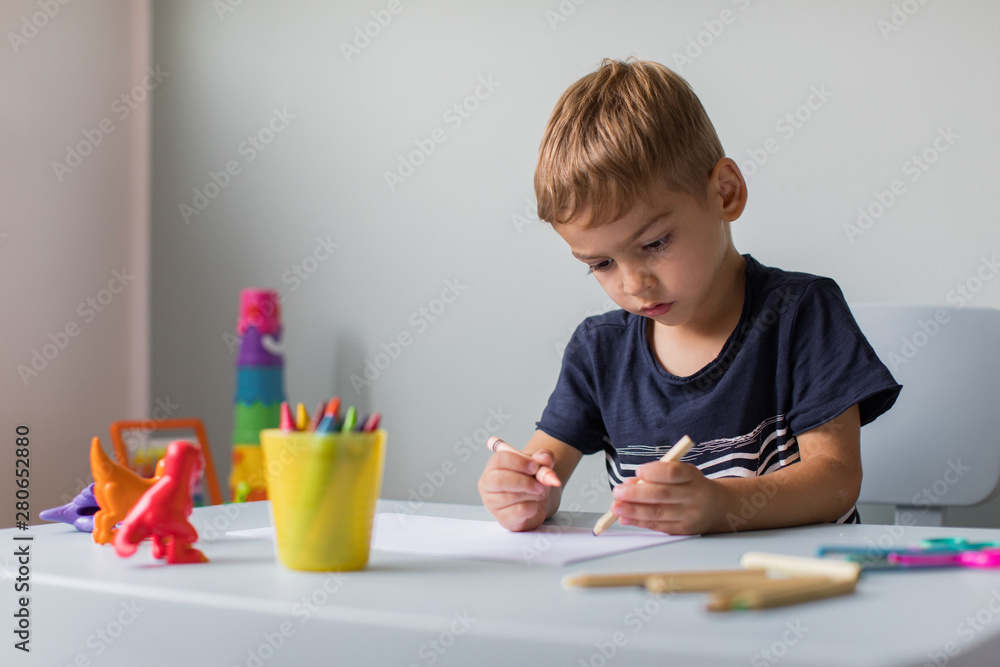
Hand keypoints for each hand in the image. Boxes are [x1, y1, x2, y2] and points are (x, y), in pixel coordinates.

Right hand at [478, 448, 558, 531]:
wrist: (535, 501)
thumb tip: (545, 457)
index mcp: (493, 467)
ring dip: (532, 494)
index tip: (535, 466)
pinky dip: (532, 507)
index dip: (519, 462)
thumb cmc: (531, 480)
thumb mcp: (539, 465)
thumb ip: (544, 458)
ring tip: (538, 493)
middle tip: (540, 484)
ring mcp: (492, 503)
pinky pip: (519, 511)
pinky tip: (533, 505)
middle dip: (524, 481)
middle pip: (499, 479)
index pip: (499, 460)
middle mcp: (487, 484)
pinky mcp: (502, 519)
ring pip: (511, 496)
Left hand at [610, 461, 724, 534]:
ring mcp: (689, 514)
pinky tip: (625, 518)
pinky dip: (639, 522)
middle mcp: (693, 496)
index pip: (673, 472)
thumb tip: (629, 484)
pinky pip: (658, 525)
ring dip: (633, 511)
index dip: (654, 472)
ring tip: (616, 507)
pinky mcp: (683, 529)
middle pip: (663, 494)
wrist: (716, 506)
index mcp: (692, 476)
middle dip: (636, 494)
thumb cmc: (690, 485)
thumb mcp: (680, 473)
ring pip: (658, 513)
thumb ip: (655, 475)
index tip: (638, 472)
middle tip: (618, 492)